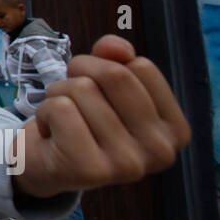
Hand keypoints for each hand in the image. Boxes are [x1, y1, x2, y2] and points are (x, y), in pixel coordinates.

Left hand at [11, 35, 190, 197]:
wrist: (45, 164)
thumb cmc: (81, 118)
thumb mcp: (102, 82)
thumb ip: (114, 57)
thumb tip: (117, 47)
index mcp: (175, 130)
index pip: (142, 67)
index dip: (106, 65)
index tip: (97, 89)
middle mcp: (161, 152)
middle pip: (115, 75)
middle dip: (80, 72)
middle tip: (71, 96)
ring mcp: (129, 166)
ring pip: (83, 89)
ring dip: (59, 95)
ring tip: (63, 120)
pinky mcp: (91, 171)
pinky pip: (60, 108)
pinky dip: (44, 111)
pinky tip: (51, 134)